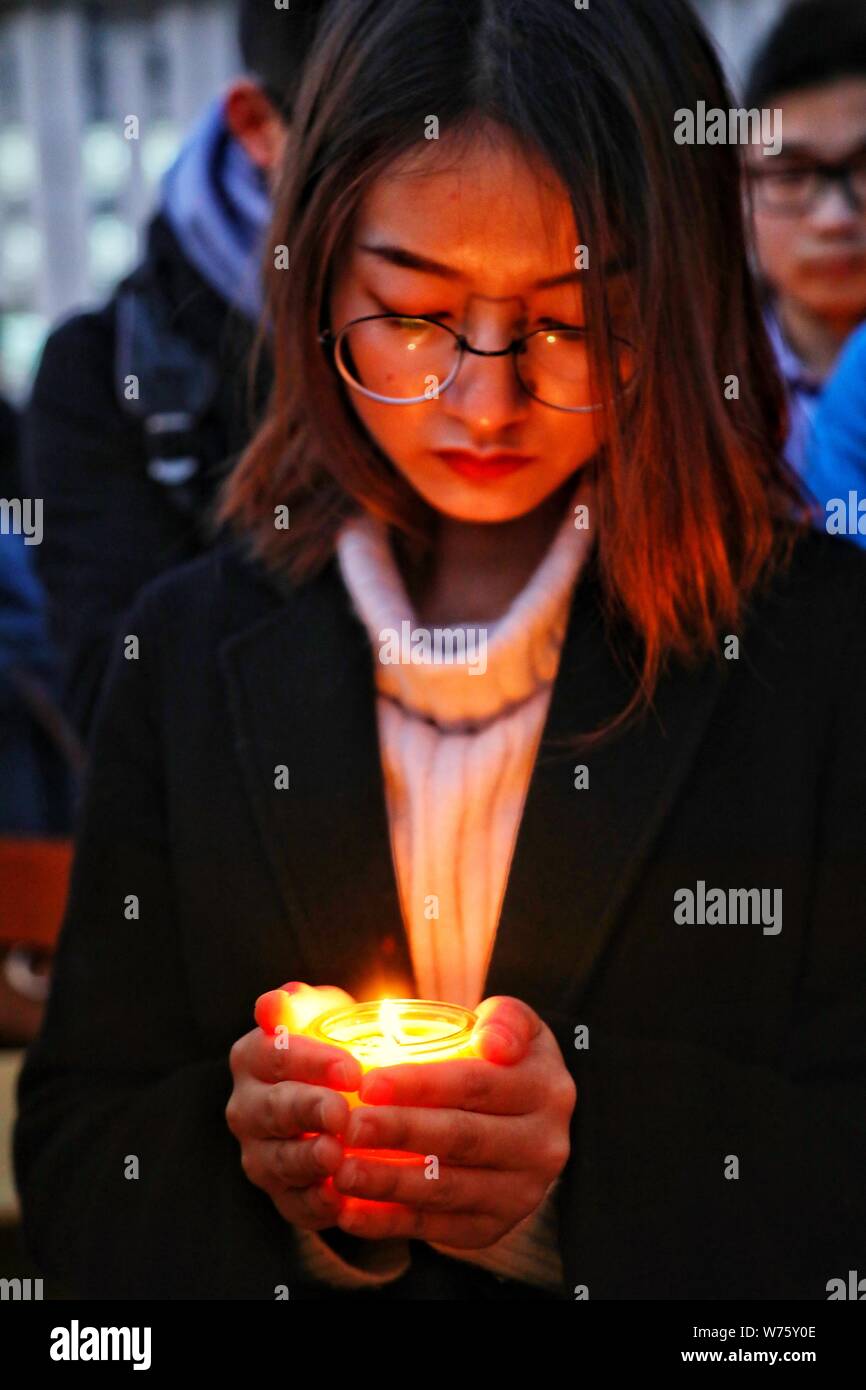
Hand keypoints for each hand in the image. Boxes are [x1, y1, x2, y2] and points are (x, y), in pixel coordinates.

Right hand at [225, 981, 360, 1230]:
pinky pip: (294, 1204)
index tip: (350, 1067)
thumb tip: (276, 1001)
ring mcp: (260, 1155)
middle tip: (340, 1112)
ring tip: (336, 1155)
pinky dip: (315, 1203)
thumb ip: (303, 1005)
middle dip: (306, 1109)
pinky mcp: (281, 1195)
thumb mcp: (323, 1016)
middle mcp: (247, 1108)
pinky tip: (339, 1198)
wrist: (348, 1100)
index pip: (273, 1054)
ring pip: (278, 1160)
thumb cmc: (334, 1048)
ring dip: (307, 1159)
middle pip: (273, 1109)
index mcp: (252, 1058)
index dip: (310, 1060)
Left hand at [331, 996, 576, 1248]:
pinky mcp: (491, 1229)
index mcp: (546, 1090)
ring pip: (446, 1190)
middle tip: (347, 1127)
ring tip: (340, 1171)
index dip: (422, 1084)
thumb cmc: (501, 1061)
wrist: (521, 1123)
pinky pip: (434, 1230)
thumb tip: (493, 1043)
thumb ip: (505, 1019)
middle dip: (399, 1133)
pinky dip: (387, 1223)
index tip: (369, 1084)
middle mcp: (542, 1147)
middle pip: (461, 1139)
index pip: (477, 1084)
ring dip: (388, 1183)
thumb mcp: (512, 1026)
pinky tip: (348, 1212)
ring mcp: (520, 1194)